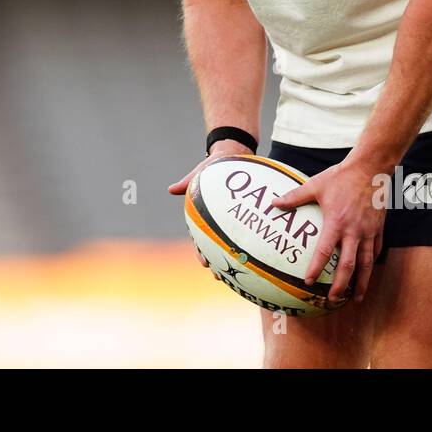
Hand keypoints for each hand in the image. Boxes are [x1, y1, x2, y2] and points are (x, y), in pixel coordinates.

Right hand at [169, 139, 255, 266]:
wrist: (232, 154)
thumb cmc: (214, 165)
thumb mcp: (200, 173)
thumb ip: (187, 182)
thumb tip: (171, 189)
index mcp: (204, 215)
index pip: (201, 239)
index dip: (202, 252)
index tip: (205, 263)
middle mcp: (218, 220)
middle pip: (216, 247)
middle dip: (218, 263)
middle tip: (221, 277)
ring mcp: (233, 219)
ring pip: (233, 243)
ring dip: (234, 259)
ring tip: (241, 274)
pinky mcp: (245, 214)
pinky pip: (249, 229)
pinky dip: (252, 241)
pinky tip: (260, 254)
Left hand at [271, 158, 386, 302]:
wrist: (371, 168)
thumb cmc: (341, 176)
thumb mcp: (316, 185)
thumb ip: (295, 197)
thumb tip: (274, 203)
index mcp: (336, 222)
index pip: (325, 251)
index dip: (316, 268)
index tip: (308, 282)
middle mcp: (354, 231)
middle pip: (348, 266)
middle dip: (340, 286)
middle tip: (332, 300)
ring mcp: (369, 232)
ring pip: (366, 264)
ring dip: (361, 283)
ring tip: (355, 298)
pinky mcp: (379, 229)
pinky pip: (376, 251)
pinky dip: (371, 265)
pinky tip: (367, 274)